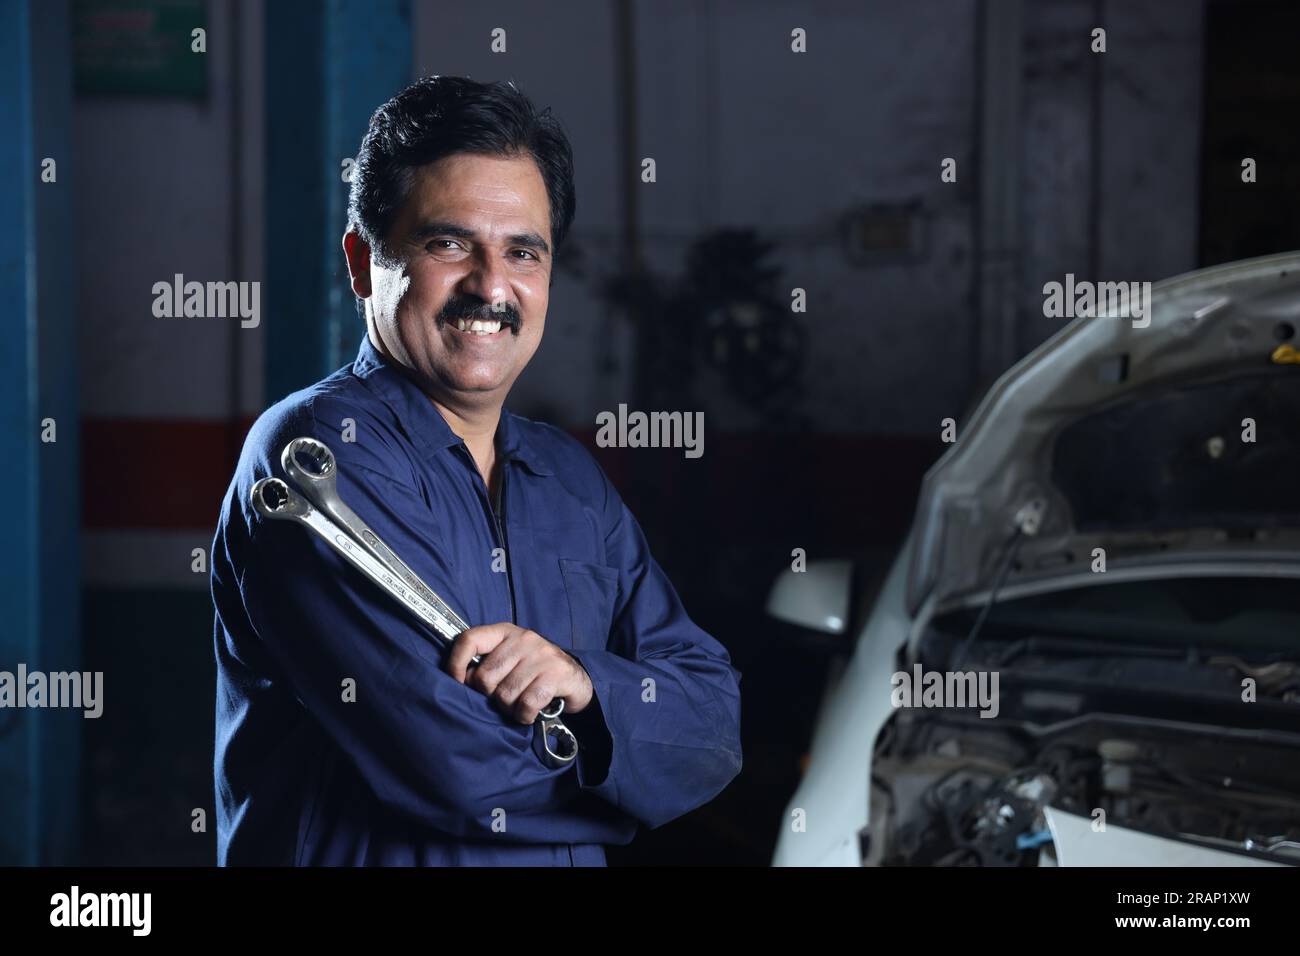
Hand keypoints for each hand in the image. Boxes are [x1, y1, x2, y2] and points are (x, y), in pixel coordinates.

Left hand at [447, 623, 593, 724]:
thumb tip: (461, 680)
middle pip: (485, 677)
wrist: (576, 679)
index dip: (456, 664)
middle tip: (504, 699)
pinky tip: (531, 713)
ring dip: (509, 709)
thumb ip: (487, 664)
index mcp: (505, 632)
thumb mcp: (509, 659)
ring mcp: (541, 655)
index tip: (457, 683)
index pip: (470, 639)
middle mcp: (523, 639)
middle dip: (490, 696)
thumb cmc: (534, 672)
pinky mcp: (556, 674)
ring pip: (504, 694)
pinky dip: (525, 715)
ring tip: (519, 705)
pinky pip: (526, 704)